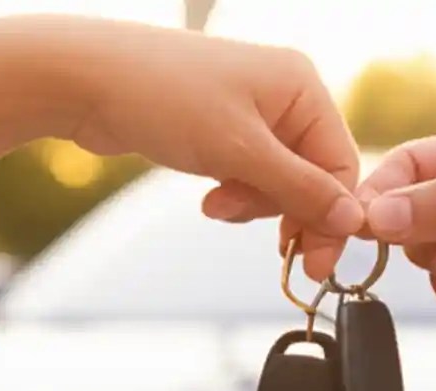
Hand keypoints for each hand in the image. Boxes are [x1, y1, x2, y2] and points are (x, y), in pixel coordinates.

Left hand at [47, 18, 361, 279]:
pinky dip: (233, 194)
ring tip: (216, 205)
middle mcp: (282, 95)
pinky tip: (209, 198)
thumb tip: (353, 221)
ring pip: (277, 182)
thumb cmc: (161, 98)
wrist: (83, 80)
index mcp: (301, 85)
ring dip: (251, 205)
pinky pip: (248, 176)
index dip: (330, 219)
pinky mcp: (221, 129)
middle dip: (281, 209)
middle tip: (263, 240)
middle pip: (311, 176)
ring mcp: (251, 112)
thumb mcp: (240, 152)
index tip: (314, 264)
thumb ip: (300, 190)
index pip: (340, 165)